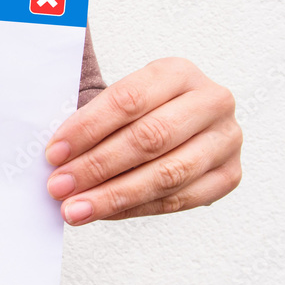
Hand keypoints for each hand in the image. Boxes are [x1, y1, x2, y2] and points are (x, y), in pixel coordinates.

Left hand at [45, 57, 241, 224]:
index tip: (55, 153)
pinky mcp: (229, 175)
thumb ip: (92, 121)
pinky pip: (179, 200)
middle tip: (60, 186)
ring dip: (114, 196)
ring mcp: (226, 139)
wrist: (181, 121)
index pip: (128, 100)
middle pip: (149, 138)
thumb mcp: (119, 99)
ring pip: (167, 174)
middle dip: (97, 167)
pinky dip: (135, 209)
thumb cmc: (140, 112)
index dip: (88, 129)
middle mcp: (211, 101)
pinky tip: (104, 212)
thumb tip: (57, 158)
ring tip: (76, 209)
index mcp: (178, 72)